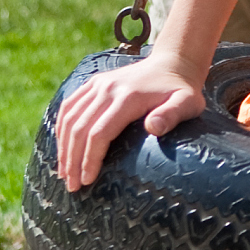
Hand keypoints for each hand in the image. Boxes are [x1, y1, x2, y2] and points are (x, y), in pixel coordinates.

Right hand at [53, 56, 205, 190]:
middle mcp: (107, 88)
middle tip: (72, 186)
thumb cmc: (182, 90)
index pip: (100, 132)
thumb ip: (172, 115)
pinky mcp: (93, 83)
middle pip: (80, 128)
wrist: (172, 63)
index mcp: (128, 97)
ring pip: (70, 118)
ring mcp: (98, 84)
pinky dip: (61, 128)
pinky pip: (69, 106)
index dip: (90, 158)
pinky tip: (62, 148)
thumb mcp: (188, 103)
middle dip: (73, 160)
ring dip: (63, 148)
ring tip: (64, 174)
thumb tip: (153, 128)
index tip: (86, 181)